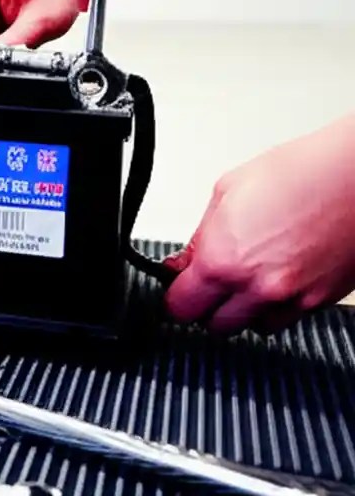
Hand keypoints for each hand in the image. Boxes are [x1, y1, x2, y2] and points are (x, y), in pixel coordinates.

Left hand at [164, 115, 354, 334]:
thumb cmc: (302, 172)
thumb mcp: (227, 192)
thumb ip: (199, 238)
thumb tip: (183, 262)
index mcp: (224, 260)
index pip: (181, 307)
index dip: (176, 296)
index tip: (178, 287)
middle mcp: (258, 287)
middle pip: (215, 325)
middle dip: (207, 305)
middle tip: (211, 280)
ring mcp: (294, 298)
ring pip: (253, 326)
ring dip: (245, 309)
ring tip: (250, 274)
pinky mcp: (322, 300)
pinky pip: (288, 318)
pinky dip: (278, 305)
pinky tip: (280, 274)